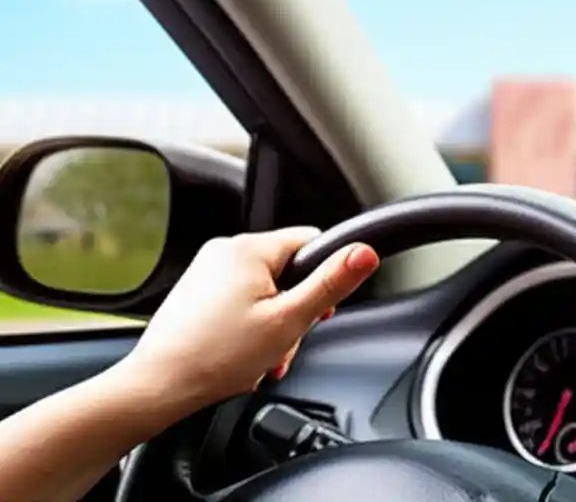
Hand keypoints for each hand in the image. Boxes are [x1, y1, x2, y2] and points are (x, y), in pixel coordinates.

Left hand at [121, 227, 379, 408]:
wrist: (158, 386)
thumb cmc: (215, 356)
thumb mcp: (289, 321)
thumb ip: (331, 284)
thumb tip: (364, 252)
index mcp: (249, 248)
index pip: (311, 243)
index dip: (322, 280)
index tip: (313, 313)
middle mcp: (225, 251)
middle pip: (288, 272)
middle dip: (293, 312)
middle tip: (281, 343)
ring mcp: (207, 272)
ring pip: (265, 291)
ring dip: (272, 325)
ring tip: (259, 355)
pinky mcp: (196, 293)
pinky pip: (240, 301)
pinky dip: (249, 327)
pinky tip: (241, 353)